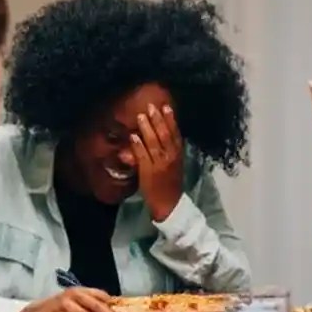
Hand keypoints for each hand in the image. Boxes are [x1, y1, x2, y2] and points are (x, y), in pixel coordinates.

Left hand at [131, 103, 184, 220]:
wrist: (169, 205)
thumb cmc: (170, 184)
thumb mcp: (173, 166)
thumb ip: (167, 152)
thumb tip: (158, 137)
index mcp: (178, 155)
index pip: (176, 134)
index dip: (171, 120)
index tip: (166, 107)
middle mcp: (170, 158)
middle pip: (165, 135)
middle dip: (158, 120)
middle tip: (151, 106)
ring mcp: (159, 164)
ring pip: (154, 143)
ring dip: (147, 129)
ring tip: (141, 116)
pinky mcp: (149, 172)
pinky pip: (143, 156)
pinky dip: (138, 146)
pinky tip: (134, 137)